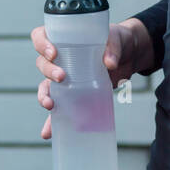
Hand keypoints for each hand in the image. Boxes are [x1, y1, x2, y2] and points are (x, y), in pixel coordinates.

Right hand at [32, 21, 141, 140]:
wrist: (129, 55)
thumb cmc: (118, 40)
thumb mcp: (117, 38)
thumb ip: (114, 47)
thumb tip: (110, 64)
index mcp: (63, 37)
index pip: (40, 37)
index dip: (41, 44)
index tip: (53, 53)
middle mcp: (59, 57)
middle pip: (41, 63)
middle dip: (48, 71)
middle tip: (62, 77)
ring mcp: (64, 77)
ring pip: (45, 86)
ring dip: (44, 96)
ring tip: (49, 105)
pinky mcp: (72, 93)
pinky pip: (58, 107)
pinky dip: (52, 121)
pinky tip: (48, 132)